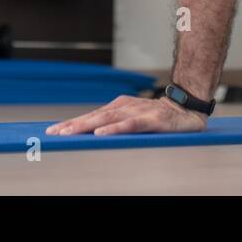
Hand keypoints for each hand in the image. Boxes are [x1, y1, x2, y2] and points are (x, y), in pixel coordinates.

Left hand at [45, 95, 207, 136]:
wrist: (188, 108)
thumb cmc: (159, 117)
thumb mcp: (134, 118)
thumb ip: (117, 124)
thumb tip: (93, 134)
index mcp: (119, 106)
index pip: (91, 116)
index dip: (72, 123)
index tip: (53, 130)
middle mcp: (125, 107)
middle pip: (94, 116)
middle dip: (72, 125)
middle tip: (54, 132)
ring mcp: (138, 112)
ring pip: (107, 119)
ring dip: (86, 126)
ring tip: (69, 133)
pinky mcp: (151, 120)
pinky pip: (129, 125)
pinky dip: (114, 129)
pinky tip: (101, 134)